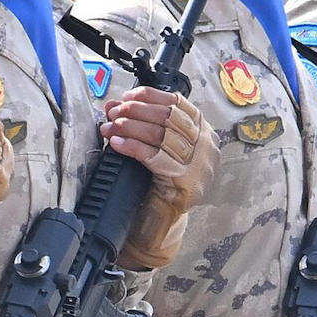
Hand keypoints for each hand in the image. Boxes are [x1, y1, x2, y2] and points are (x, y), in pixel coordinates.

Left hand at [104, 87, 215, 272]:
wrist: (163, 220)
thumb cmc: (160, 181)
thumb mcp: (158, 147)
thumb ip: (143, 125)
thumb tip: (113, 106)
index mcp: (203, 131)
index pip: (177, 103)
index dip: (149, 97)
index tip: (126, 97)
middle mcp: (205, 145)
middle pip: (168, 117)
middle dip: (136, 111)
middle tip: (114, 113)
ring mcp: (198, 164)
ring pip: (161, 135)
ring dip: (131, 127)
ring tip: (110, 127)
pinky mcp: (185, 182)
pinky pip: (155, 156)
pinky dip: (133, 146)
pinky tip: (117, 143)